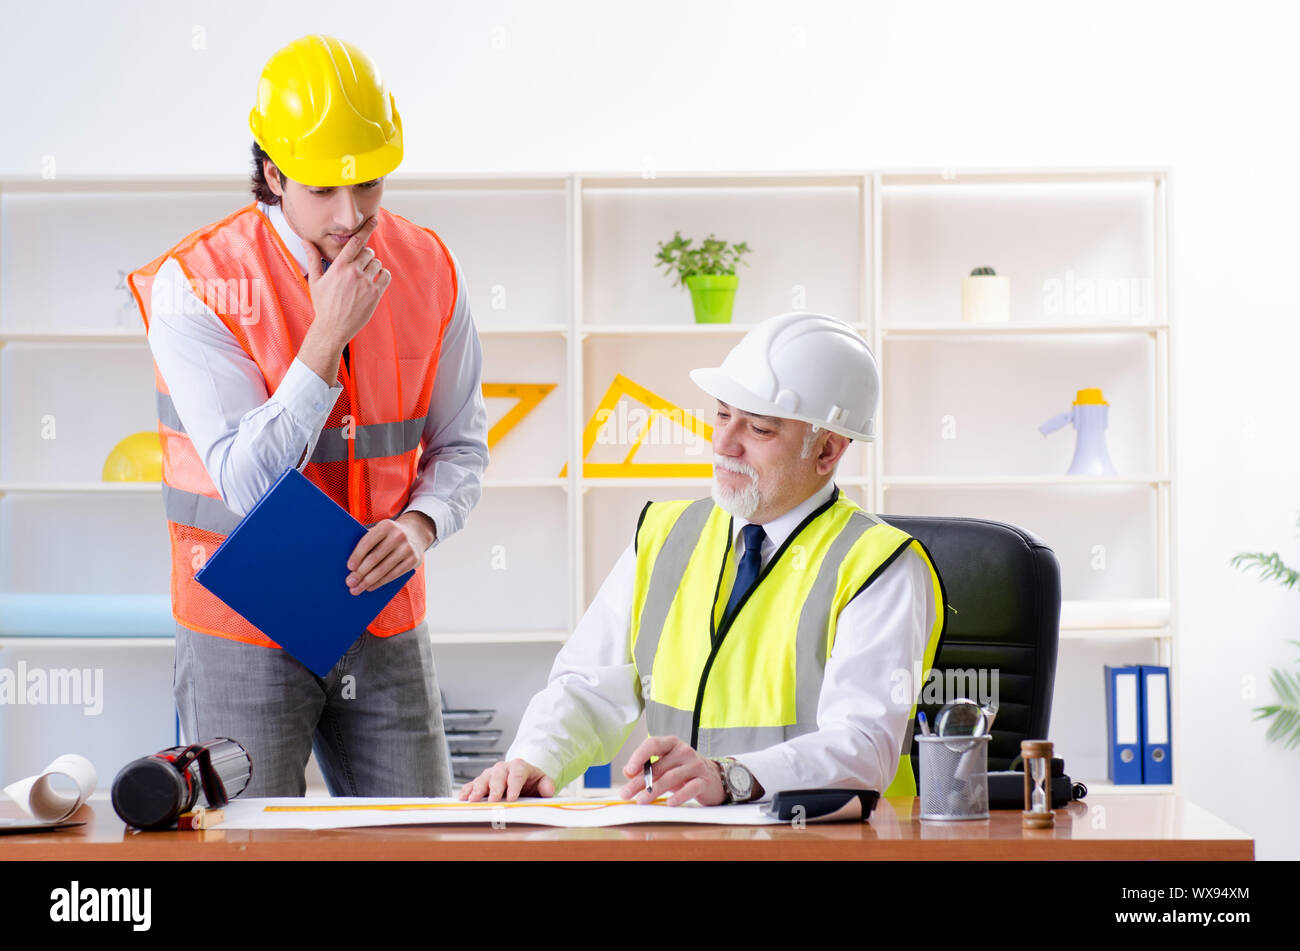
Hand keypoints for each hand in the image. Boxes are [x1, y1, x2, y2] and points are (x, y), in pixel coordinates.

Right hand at [302, 215, 388, 347]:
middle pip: (368, 252)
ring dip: (373, 267)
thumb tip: (305, 240)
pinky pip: (385, 275)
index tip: (374, 219)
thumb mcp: (315, 280)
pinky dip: (382, 275)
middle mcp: (352, 272)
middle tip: (358, 267)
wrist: (332, 328)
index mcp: (338, 267)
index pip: (355, 242)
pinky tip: (375, 281)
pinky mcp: (374, 294)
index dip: (366, 229)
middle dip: (365, 256)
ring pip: (376, 263)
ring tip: (364, 277)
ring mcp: (365, 283)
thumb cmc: (323, 304)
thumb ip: (313, 258)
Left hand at [345, 514, 429, 594]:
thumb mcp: (380, 532)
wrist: (416, 534)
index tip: (349, 568)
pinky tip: (370, 587)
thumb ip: (367, 542)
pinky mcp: (413, 560)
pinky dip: (380, 582)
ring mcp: (407, 548)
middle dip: (360, 573)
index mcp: (386, 526)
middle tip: (350, 582)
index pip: (368, 542)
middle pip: (374, 558)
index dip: (357, 556)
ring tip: (357, 588)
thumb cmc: (389, 536)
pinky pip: (393, 574)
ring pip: (383, 569)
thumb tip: (350, 565)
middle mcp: (398, 536)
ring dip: (368, 581)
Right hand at [458, 759, 554, 801]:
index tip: (512, 798)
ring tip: (473, 800)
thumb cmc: (531, 781)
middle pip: (498, 776)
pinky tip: (463, 797)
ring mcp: (491, 774)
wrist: (523, 778)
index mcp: (519, 766)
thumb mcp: (543, 781)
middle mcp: (503, 768)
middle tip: (494, 800)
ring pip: (483, 779)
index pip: (517, 774)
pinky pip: (472, 784)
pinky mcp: (482, 781)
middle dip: (496, 788)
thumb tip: (548, 790)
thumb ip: (547, 785)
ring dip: (478, 790)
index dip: (514, 786)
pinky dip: (467, 790)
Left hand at [619, 735, 726, 806]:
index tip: (630, 771)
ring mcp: (695, 765)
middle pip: (658, 766)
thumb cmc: (684, 771)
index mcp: (671, 744)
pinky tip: (670, 803)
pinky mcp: (704, 780)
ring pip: (671, 778)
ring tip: (641, 800)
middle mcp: (684, 751)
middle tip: (626, 793)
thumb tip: (627, 772)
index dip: (639, 756)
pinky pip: (690, 788)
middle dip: (640, 782)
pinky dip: (679, 796)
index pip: (653, 744)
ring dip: (654, 790)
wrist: (714, 778)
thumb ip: (646, 767)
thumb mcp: (665, 765)